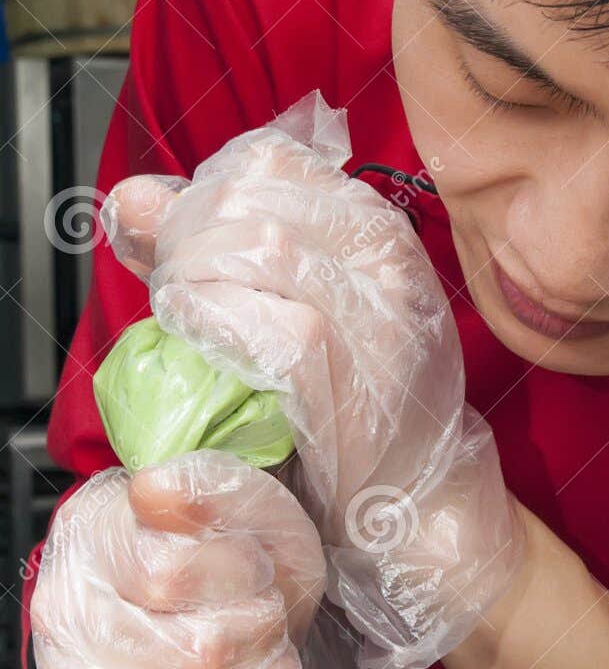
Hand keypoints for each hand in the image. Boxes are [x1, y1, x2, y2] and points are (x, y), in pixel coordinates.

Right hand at [31, 454, 325, 668]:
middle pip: (203, 657)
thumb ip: (207, 488)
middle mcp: (68, 634)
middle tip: (265, 627)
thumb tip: (156, 491)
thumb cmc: (227, 551)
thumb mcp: (238, 499)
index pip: (171, 575)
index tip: (256, 571)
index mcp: (87, 551)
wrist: (212, 612)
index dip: (241, 575)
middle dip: (262, 639)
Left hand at [104, 100, 522, 668]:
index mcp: (375, 229)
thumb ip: (211, 247)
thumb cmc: (357, 411)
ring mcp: (375, 314)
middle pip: (248, 197)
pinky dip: (214, 329)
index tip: (188, 249)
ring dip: (193, 280)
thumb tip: (129, 199)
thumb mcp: (302, 309)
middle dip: (185, 238)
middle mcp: (385, 258)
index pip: (265, 160)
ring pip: (254, 247)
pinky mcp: (350, 376)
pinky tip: (205, 351)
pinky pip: (263, 326)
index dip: (202, 195)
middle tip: (178, 297)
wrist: (419, 507)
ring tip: (189, 326)